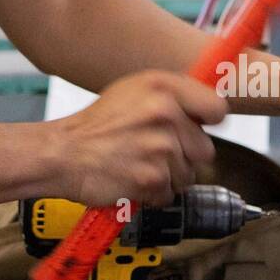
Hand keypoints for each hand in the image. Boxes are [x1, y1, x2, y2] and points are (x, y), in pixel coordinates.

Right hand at [53, 70, 226, 207]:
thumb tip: (211, 109)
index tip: (195, 127)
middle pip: (205, 149)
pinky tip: (131, 177)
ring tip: (138, 163)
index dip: (207, 122)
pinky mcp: (152, 177)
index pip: (217, 108)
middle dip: (184, 156)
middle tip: (154, 151)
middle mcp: (165, 112)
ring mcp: (160, 146)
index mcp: (162, 86)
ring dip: (167, 177)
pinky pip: (169, 193)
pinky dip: (152, 193)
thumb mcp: (133, 91)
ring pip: (188, 175)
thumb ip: (173, 96)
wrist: (63, 153)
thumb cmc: (97, 125)